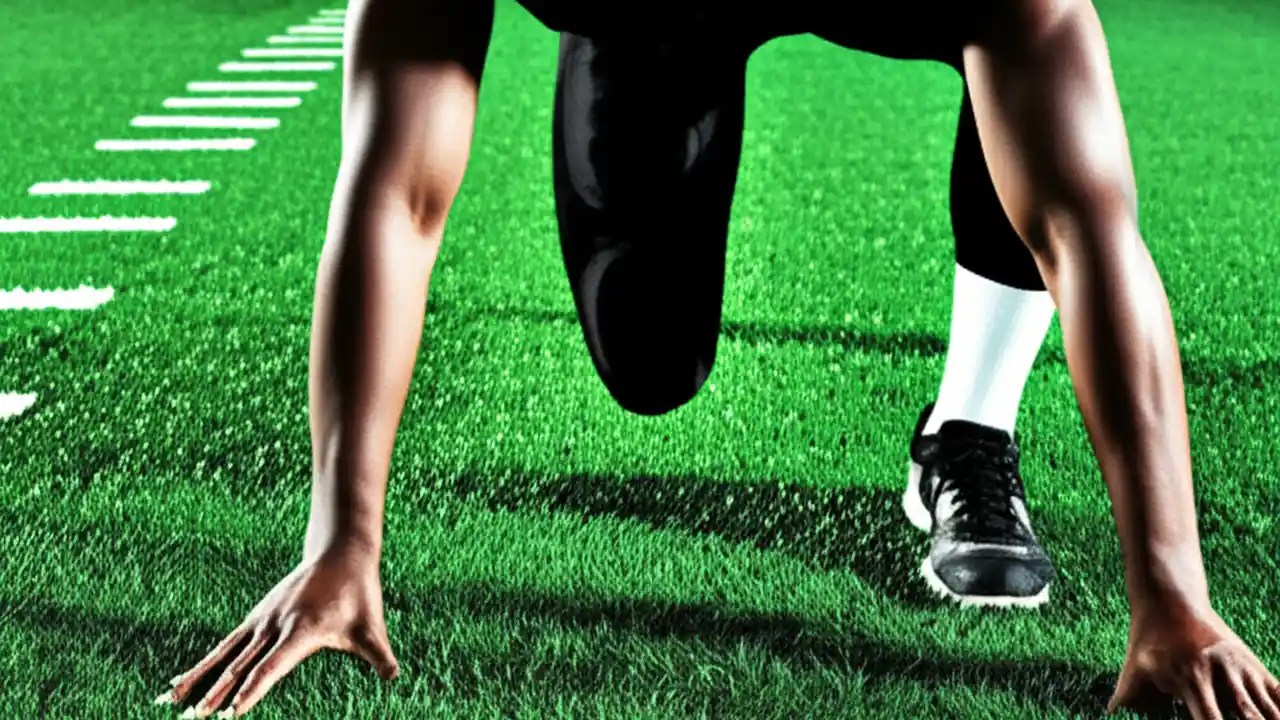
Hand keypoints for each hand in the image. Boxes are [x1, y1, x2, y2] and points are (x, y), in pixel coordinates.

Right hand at [157, 544, 398, 716]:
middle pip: (239, 667)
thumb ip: (380, 655)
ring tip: (167, 700)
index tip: (230, 715)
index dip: (250, 693)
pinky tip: (185, 679)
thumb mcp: (371, 625)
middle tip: (190, 719)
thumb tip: (394, 676)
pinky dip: (205, 662)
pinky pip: (226, 644)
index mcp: (300, 633)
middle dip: (214, 696)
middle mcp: (274, 627)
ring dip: (196, 679)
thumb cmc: (358, 591)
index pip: (269, 669)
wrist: (340, 551)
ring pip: (224, 655)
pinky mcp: (258, 617)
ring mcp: (262, 621)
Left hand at [1108, 604, 1279, 718]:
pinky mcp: (1252, 662)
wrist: (1169, 599)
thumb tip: (1110, 712)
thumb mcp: (1133, 666)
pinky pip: (1277, 690)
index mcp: (1190, 678)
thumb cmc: (1149, 638)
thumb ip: (1127, 695)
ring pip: (1267, 707)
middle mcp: (1220, 672)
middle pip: (1248, 717)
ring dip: (1269, 719)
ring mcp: (1239, 666)